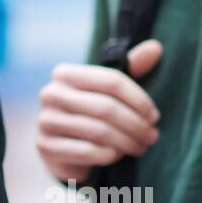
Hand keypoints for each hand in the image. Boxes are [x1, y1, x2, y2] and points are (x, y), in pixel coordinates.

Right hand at [36, 39, 162, 182]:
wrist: (62, 147)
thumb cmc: (91, 112)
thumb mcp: (109, 89)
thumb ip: (131, 66)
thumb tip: (156, 47)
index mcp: (65, 73)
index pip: (112, 81)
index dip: (139, 100)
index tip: (154, 116)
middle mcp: (51, 93)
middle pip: (106, 108)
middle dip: (136, 125)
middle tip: (152, 136)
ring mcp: (45, 121)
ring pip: (99, 131)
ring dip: (127, 142)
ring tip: (141, 147)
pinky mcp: (46, 147)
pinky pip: (87, 151)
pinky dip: (109, 155)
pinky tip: (118, 155)